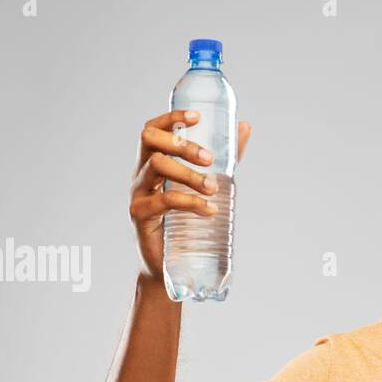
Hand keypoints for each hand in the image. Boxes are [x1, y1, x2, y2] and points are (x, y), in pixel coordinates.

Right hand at [129, 110, 251, 279]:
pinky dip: (190, 202)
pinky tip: (209, 210)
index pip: (152, 129)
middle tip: (209, 159)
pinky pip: (165, 200)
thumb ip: (225, 157)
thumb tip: (244, 126)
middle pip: (150, 141)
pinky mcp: (141, 215)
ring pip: (157, 166)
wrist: (169, 264)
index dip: (170, 118)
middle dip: (182, 144)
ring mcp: (138, 193)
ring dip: (189, 173)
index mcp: (152, 162)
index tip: (197, 117)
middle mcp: (140, 174)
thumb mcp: (207, 182)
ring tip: (213, 188)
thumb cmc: (186, 220)